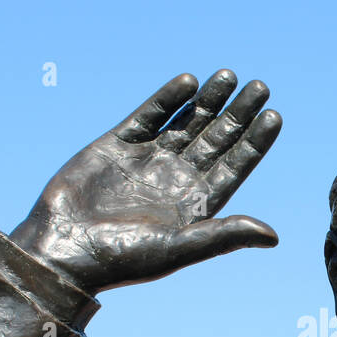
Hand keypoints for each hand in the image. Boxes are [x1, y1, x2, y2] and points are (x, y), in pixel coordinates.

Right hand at [10, 70, 281, 293]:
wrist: (63, 250)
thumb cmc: (122, 260)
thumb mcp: (179, 249)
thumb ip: (224, 235)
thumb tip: (273, 236)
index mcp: (195, 203)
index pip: (234, 166)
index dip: (254, 141)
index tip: (273, 115)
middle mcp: (175, 178)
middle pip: (216, 139)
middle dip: (237, 113)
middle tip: (260, 87)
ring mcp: (147, 160)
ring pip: (186, 123)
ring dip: (208, 101)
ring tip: (229, 75)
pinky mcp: (116, 145)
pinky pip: (148, 115)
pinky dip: (168, 99)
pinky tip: (189, 83)